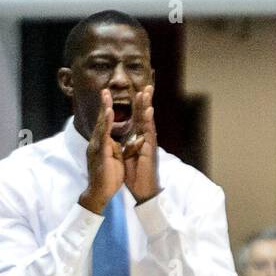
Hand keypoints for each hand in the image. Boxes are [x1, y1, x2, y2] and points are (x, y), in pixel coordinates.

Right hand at [79, 88, 124, 212]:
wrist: (100, 194)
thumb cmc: (108, 178)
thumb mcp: (114, 159)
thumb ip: (115, 148)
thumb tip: (117, 141)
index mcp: (101, 144)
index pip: (105, 125)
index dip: (107, 111)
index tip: (109, 98)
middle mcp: (96, 143)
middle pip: (101, 121)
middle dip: (103, 105)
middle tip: (105, 90)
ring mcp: (96, 147)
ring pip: (101, 125)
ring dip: (104, 109)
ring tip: (106, 96)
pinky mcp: (99, 153)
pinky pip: (103, 135)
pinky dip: (106, 123)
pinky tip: (108, 113)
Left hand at [122, 85, 159, 203]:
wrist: (142, 190)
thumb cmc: (136, 175)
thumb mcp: (128, 157)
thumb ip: (127, 146)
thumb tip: (124, 139)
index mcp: (139, 140)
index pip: (138, 120)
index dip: (138, 107)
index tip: (137, 93)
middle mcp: (145, 139)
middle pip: (145, 116)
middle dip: (145, 101)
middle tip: (147, 85)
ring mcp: (149, 143)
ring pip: (148, 121)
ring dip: (147, 106)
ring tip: (147, 92)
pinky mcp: (150, 149)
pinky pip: (150, 133)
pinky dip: (149, 121)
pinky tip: (149, 110)